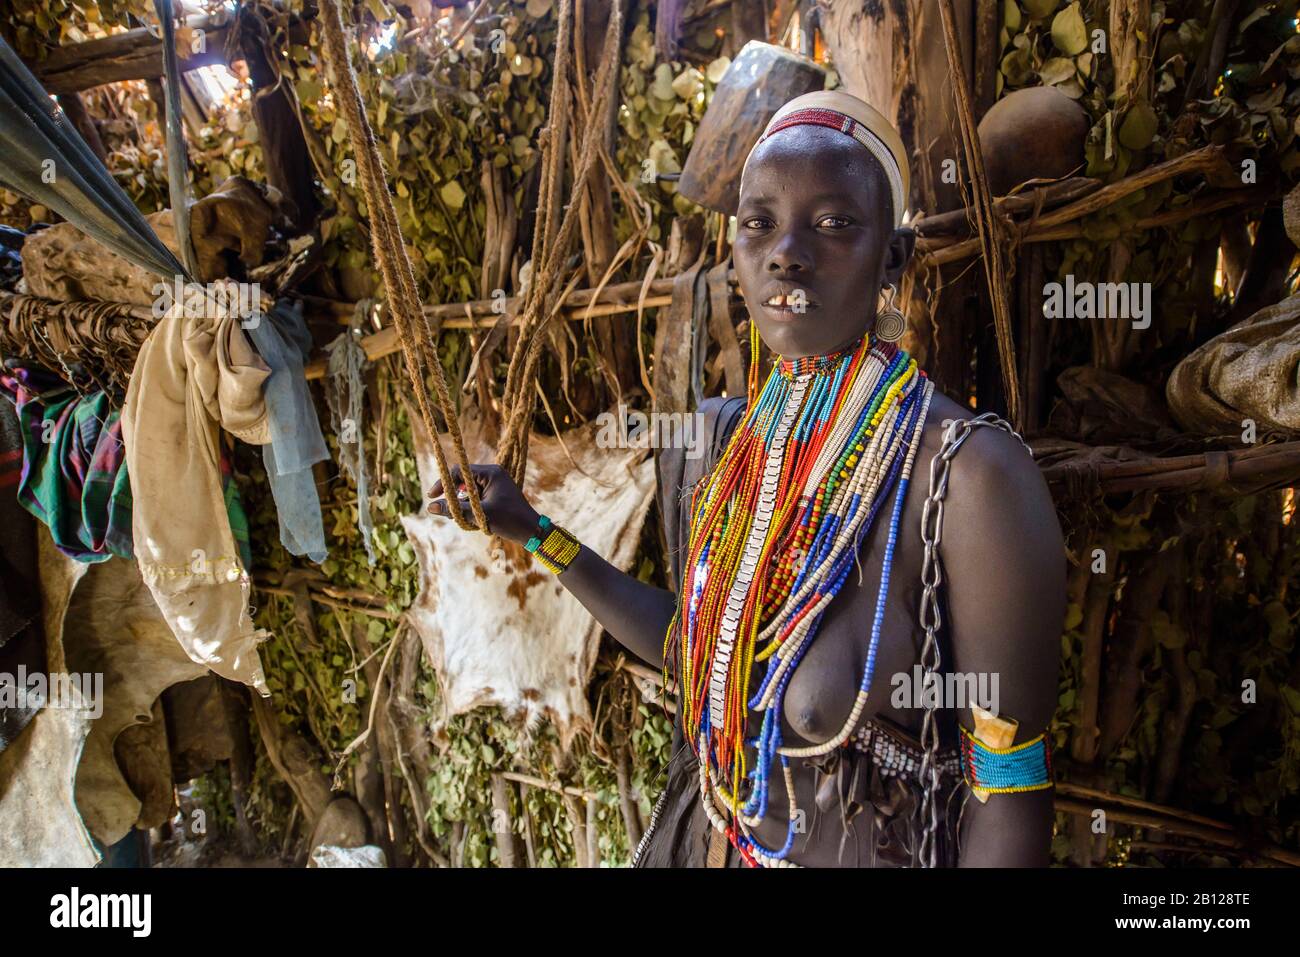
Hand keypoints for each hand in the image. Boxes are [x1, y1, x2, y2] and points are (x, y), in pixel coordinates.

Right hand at [427, 463, 541, 545]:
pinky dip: (472, 509)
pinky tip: (477, 522)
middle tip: (449, 512)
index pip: (459, 471)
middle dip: (454, 497)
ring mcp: (495, 484)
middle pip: (462, 481)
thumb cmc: (509, 520)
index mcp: (491, 473)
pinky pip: (476, 498)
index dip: (444, 483)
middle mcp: (492, 474)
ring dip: (463, 505)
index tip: (432, 496)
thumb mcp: (479, 516)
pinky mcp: (496, 494)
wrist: (532, 531)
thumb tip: (430, 507)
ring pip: (468, 491)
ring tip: (469, 520)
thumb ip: (454, 510)